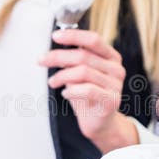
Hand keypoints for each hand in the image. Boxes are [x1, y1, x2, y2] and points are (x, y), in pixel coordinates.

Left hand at [38, 28, 138, 152]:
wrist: (99, 123)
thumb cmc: (88, 96)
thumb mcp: (79, 74)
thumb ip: (73, 60)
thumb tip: (55, 47)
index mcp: (111, 57)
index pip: (93, 39)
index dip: (73, 35)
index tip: (55, 36)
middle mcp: (116, 69)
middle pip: (84, 56)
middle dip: (58, 57)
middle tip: (42, 60)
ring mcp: (116, 85)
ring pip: (83, 72)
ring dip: (62, 76)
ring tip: (53, 82)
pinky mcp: (112, 100)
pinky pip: (88, 90)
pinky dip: (72, 90)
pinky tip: (66, 93)